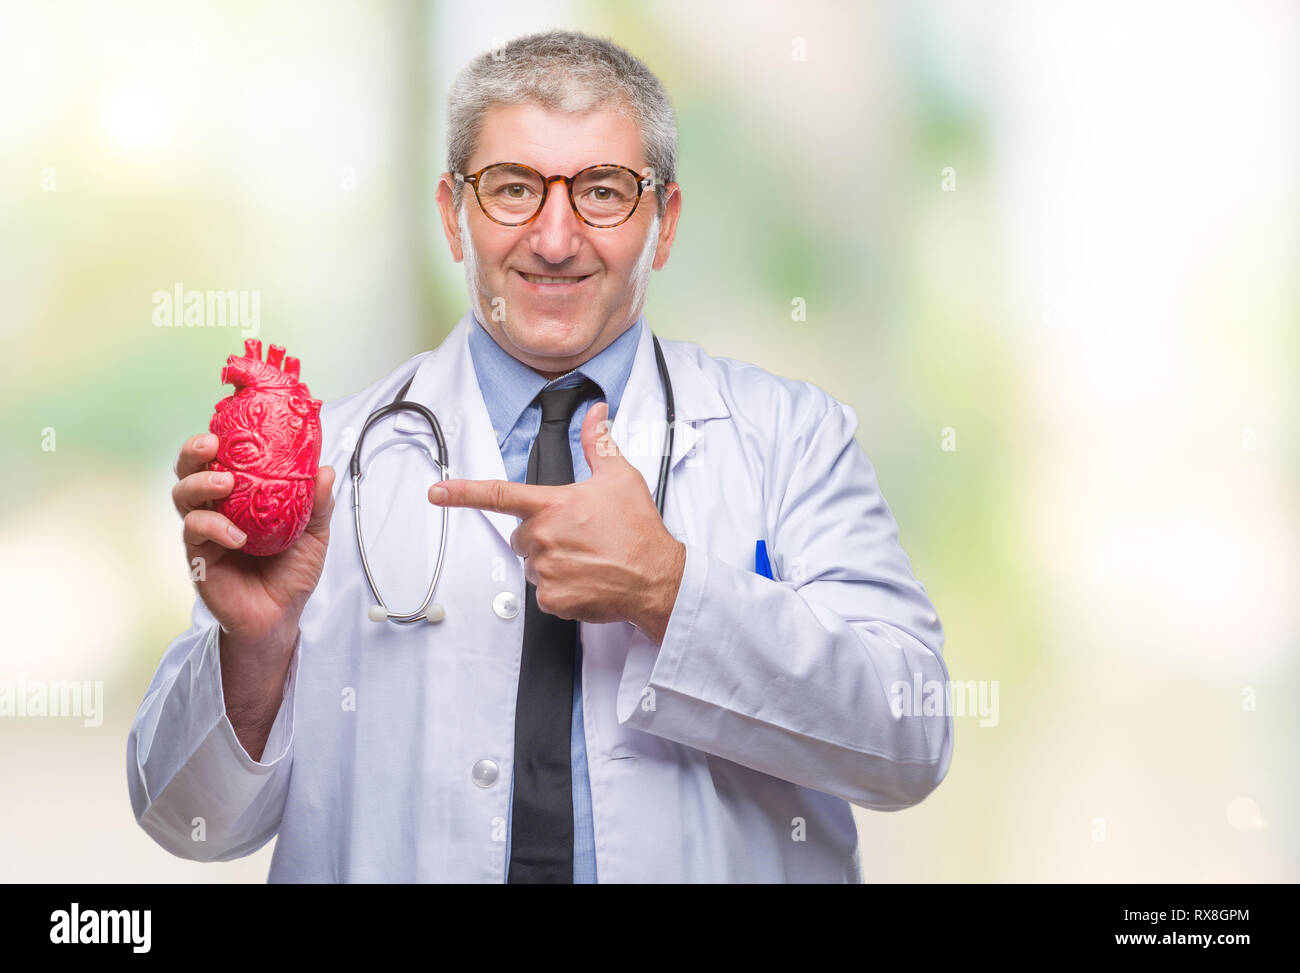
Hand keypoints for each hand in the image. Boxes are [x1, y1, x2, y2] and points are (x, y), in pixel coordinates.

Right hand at [172, 432, 334, 652]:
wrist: (280, 616)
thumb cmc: (291, 572)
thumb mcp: (314, 534)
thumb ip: (319, 504)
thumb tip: (325, 470)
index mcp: (240, 495)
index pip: (222, 458)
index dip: (220, 437)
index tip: (228, 423)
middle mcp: (216, 508)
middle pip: (190, 469)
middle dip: (194, 450)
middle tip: (211, 444)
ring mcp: (204, 531)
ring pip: (183, 495)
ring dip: (200, 483)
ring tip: (224, 483)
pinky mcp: (198, 556)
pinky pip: (194, 532)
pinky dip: (213, 527)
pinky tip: (236, 536)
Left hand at [428, 402, 685, 644]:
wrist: (657, 578)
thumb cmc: (639, 531)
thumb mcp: (621, 479)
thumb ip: (599, 444)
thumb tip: (596, 415)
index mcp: (553, 505)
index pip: (499, 494)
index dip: (462, 492)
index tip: (437, 492)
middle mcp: (543, 536)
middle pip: (521, 536)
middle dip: (542, 536)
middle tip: (578, 537)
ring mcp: (546, 569)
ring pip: (533, 565)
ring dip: (553, 563)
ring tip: (588, 559)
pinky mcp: (553, 598)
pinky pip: (545, 592)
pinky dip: (563, 588)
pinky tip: (587, 580)